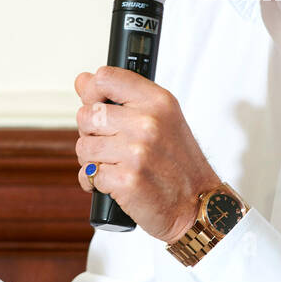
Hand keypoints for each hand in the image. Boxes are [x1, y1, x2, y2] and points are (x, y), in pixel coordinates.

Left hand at [75, 67, 219, 244]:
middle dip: (91, 133)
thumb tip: (83, 80)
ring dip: (93, 160)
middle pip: (87, 114)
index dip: (92, 92)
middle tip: (112, 145)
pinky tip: (114, 183)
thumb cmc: (178, 162)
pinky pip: (88, 174)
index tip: (98, 105)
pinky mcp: (126, 180)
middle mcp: (148, 123)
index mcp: (158, 101)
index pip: (105, 78)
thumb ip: (123, 98)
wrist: (197, 203)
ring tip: (116, 165)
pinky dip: (95, 183)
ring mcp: (137, 152)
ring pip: (83, 146)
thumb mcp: (162, 119)